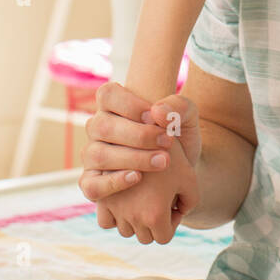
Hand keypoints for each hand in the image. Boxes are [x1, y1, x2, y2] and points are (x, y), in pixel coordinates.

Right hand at [79, 81, 200, 239]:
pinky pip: (92, 185)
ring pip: (98, 154)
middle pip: (102, 126)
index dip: (129, 105)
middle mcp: (98, 128)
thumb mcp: (187, 118)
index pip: (107, 95)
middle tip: (167, 142)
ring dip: (132, 158)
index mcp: (114, 105)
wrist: (182, 172)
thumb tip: (157, 111)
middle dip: (138, 135)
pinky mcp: (93, 183)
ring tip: (162, 162)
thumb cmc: (178, 137)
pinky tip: (137, 178)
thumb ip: (178, 107)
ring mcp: (93, 155)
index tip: (153, 117)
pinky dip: (112, 182)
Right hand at [98, 135, 195, 243]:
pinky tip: (127, 198)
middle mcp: (129, 213)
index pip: (163, 237)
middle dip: (155, 220)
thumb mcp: (191, 173)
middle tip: (162, 196)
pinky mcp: (98, 193)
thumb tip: (178, 211)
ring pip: (124, 230)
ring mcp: (111, 204)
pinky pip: (105, 222)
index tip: (174, 201)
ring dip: (135, 219)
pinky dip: (114, 216)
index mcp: (153, 212)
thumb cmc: (175, 150)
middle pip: (143, 236)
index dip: (172, 221)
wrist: (152, 126)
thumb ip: (193, 199)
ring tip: (146, 194)